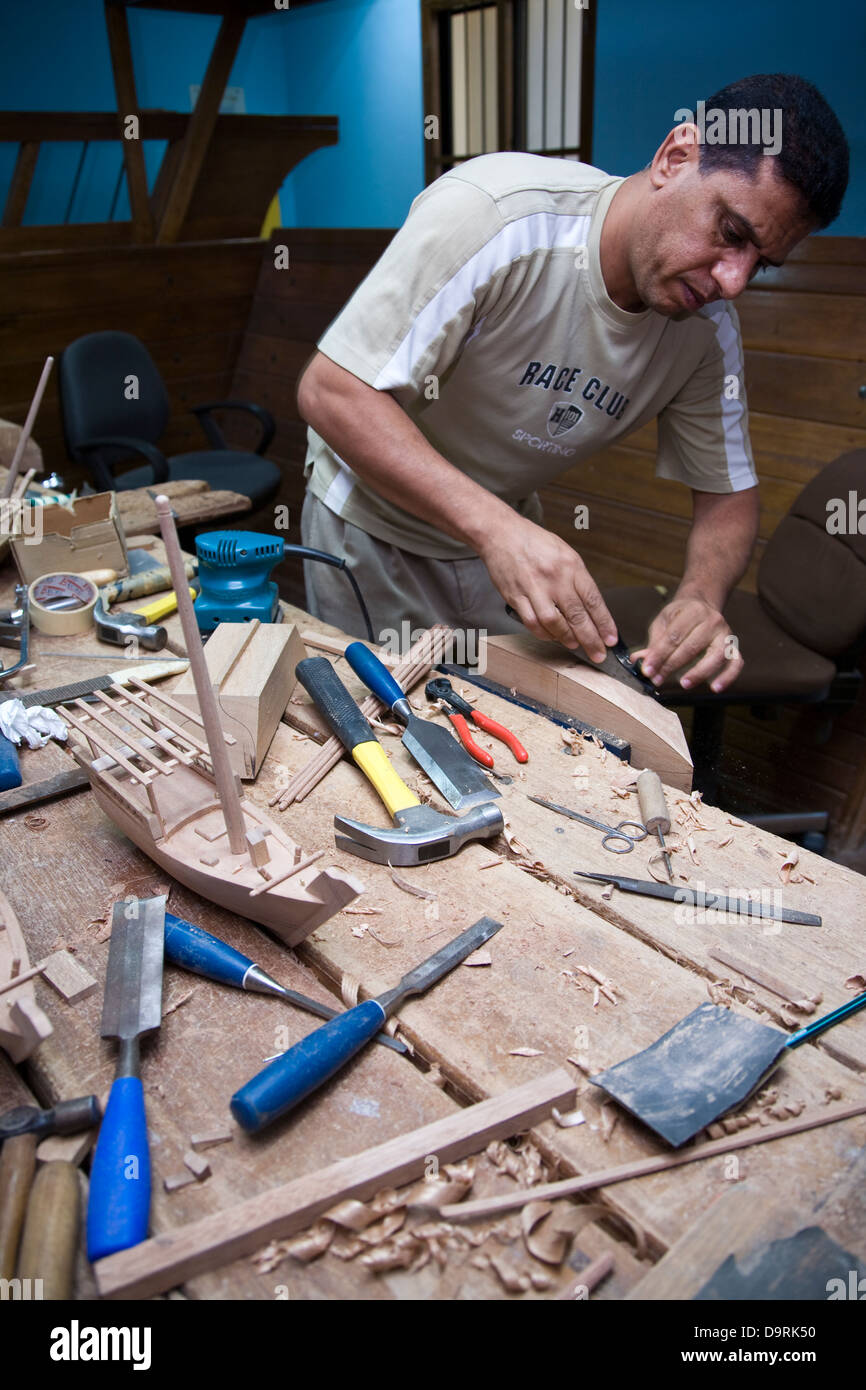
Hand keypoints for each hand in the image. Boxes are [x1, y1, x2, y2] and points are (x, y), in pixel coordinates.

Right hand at [479, 515, 617, 661]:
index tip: (611, 638)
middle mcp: (554, 578)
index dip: (604, 622)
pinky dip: (544, 634)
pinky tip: (552, 636)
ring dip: (567, 638)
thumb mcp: (564, 552)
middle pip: (577, 616)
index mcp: (570, 565)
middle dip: (590, 639)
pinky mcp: (516, 597)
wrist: (501, 534)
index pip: (593, 599)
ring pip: (554, 623)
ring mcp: (534, 588)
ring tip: (575, 645)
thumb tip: (590, 606)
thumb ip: (576, 578)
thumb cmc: (533, 542)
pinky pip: (532, 623)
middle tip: (598, 654)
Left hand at [633, 593, 741, 692]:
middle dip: (672, 665)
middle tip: (657, 679)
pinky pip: (736, 663)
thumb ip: (653, 642)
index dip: (659, 655)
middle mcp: (712, 621)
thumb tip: (638, 660)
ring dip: (699, 672)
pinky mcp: (733, 647)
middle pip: (692, 646)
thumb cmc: (679, 616)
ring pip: (717, 655)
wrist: (702, 604)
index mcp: (693, 611)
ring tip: (683, 683)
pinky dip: (728, 677)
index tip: (647, 670)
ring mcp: (725, 634)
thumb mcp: (663, 622)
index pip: (674, 636)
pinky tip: (715, 687)